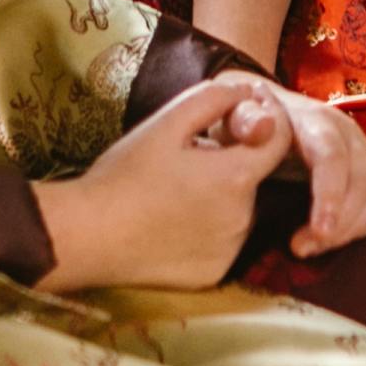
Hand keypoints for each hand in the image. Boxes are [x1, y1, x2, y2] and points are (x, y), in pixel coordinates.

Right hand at [38, 76, 293, 291]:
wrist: (87, 237)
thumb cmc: (124, 176)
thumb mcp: (166, 123)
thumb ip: (213, 99)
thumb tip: (249, 91)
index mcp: (237, 176)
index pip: (278, 140)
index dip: (262, 121)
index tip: (232, 117)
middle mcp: (244, 217)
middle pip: (253, 177)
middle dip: (230, 163)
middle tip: (183, 161)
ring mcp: (230, 250)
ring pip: (238, 210)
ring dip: (219, 197)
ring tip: (172, 192)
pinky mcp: (213, 275)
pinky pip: (222, 243)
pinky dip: (207, 231)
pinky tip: (170, 224)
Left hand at [256, 86, 365, 252]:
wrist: (261, 116)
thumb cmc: (245, 123)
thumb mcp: (234, 118)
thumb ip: (243, 120)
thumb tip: (265, 126)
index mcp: (313, 120)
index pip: (333, 155)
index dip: (332, 194)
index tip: (320, 231)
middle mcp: (346, 132)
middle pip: (361, 180)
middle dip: (340, 222)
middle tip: (301, 248)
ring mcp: (361, 151)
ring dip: (350, 229)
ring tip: (310, 247)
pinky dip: (362, 226)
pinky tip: (329, 240)